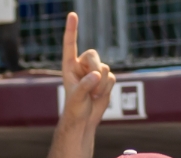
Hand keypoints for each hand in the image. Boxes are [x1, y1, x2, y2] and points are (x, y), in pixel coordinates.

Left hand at [61, 13, 115, 127]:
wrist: (84, 120)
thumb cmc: (75, 108)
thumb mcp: (77, 97)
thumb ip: (86, 85)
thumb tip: (97, 75)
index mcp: (69, 65)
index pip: (70, 44)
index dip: (71, 29)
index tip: (72, 14)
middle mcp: (81, 65)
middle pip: (93, 55)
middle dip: (95, 70)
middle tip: (92, 86)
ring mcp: (94, 71)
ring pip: (105, 68)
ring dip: (101, 85)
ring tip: (93, 96)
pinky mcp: (105, 79)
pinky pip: (112, 77)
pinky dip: (107, 88)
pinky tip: (99, 96)